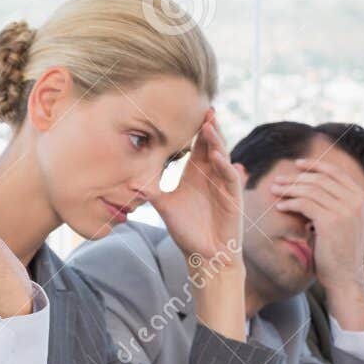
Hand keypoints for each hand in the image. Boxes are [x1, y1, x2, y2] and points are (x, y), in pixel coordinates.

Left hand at [151, 111, 247, 339]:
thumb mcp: (165, 206)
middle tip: (206, 110)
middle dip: (210, 128)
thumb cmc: (187, 229)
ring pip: (223, 157)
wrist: (203, 253)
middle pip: (213, 145)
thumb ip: (151, 191)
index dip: (196, 130)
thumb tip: (130, 181)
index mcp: (197, 174)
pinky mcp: (233, 198)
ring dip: (217, 142)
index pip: (198, 146)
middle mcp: (212, 175)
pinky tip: (216, 156)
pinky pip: (230, 177)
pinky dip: (224, 166)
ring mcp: (224, 185)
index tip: (190, 112)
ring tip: (210, 126)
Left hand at [271, 157, 363, 322]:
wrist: (345, 276)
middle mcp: (356, 202)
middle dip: (297, 178)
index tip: (298, 164)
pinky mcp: (329, 222)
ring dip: (289, 189)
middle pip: (321, 180)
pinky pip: (305, 205)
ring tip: (275, 190)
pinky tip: (280, 207)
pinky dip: (290, 203)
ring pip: (311, 191)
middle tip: (279, 179)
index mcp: (363, 199)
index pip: (337, 174)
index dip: (316, 166)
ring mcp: (344, 211)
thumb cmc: (350, 253)